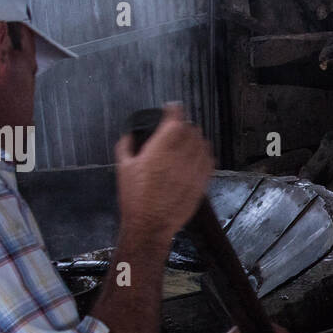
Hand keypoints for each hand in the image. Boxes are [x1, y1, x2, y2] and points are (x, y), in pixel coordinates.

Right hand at [114, 103, 215, 239]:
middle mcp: (180, 157)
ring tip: (188, 141)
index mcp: (160, 149)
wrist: (150, 225)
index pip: (174, 120)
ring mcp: (193, 170)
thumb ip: (126, 145)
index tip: (172, 108)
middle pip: (191, 129)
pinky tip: (199, 156)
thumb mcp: (123, 168)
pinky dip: (205, 155)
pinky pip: (209, 161)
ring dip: (196, 139)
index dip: (174, 110)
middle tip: (178, 127)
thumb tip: (130, 135)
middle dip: (184, 125)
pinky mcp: (201, 183)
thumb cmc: (135, 198)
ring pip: (202, 144)